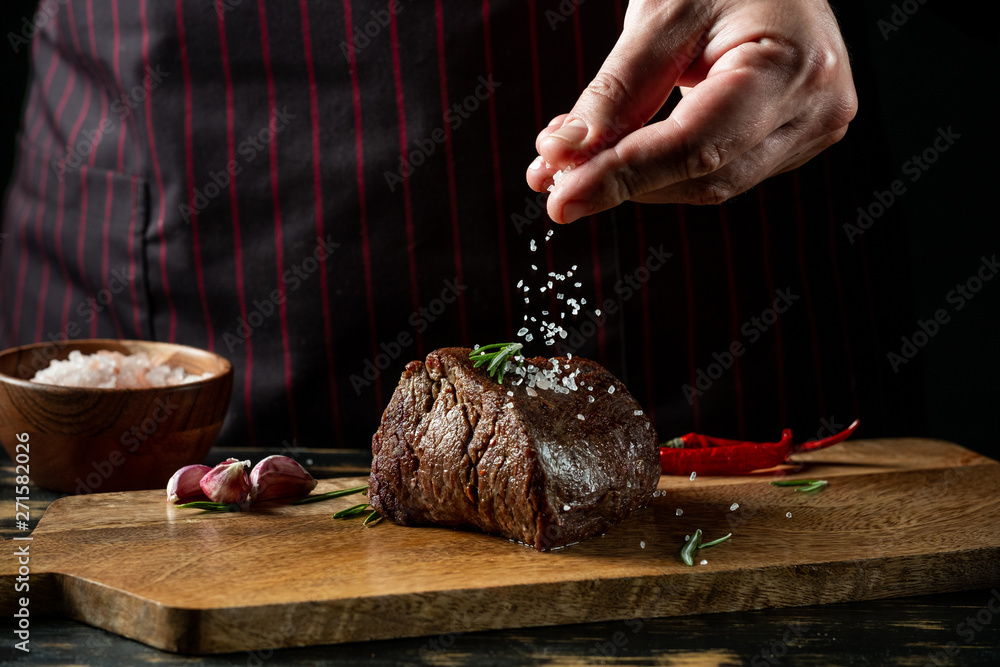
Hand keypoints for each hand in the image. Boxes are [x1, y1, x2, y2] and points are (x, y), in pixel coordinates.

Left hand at [525, 0, 857, 222]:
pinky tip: (624, 151)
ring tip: (578, 160)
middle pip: (704, 177)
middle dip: (623, 182)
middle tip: (554, 178)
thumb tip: (564, 156)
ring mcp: (811, 129)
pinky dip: (665, 168)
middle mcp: (815, 109)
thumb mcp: (663, 13)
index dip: (623, 177)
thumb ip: (617, 90)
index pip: (695, 146)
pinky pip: (722, 169)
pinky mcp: (795, 139)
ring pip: (710, 184)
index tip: (561, 198)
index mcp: (792, 66)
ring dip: (638, 181)